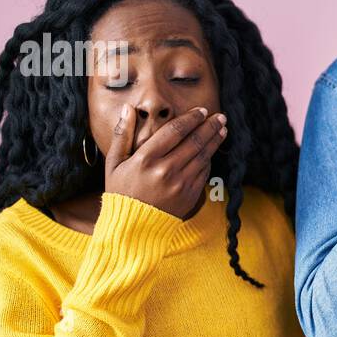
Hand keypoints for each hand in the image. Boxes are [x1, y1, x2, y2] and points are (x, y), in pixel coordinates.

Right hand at [105, 103, 226, 218]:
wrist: (133, 227)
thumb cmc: (121, 192)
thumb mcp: (113, 163)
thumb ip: (122, 134)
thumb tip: (127, 108)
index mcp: (145, 159)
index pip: (174, 131)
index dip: (190, 118)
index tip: (201, 111)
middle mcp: (165, 170)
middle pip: (194, 141)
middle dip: (209, 126)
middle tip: (220, 116)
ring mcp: (180, 184)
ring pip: (203, 156)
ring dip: (214, 140)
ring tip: (222, 129)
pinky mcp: (190, 195)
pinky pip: (204, 172)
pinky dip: (209, 159)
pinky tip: (212, 151)